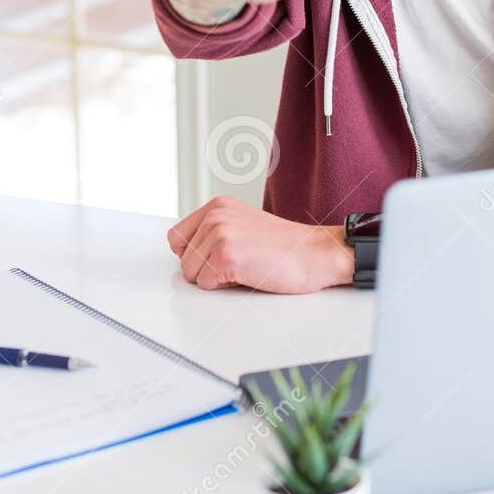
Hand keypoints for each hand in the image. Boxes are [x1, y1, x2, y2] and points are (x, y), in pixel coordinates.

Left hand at [167, 196, 353, 293]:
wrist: (316, 253)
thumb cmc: (287, 247)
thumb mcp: (244, 225)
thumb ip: (215, 232)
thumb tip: (189, 255)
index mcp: (218, 206)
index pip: (176, 237)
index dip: (194, 254)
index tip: (214, 258)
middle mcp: (216, 216)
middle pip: (182, 259)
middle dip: (205, 268)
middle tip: (238, 263)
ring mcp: (220, 235)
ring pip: (191, 274)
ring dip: (215, 279)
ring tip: (244, 268)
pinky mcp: (225, 257)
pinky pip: (206, 285)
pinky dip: (225, 287)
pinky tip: (248, 274)